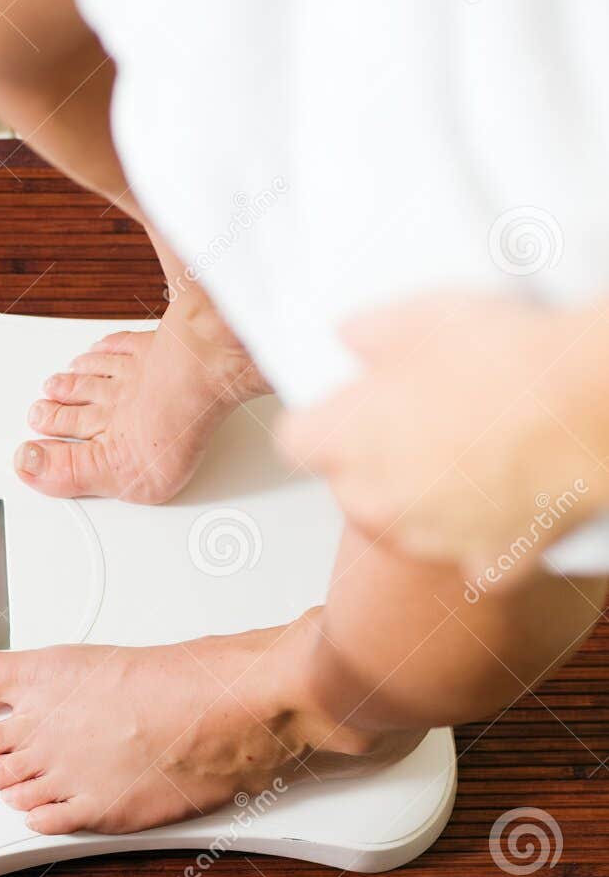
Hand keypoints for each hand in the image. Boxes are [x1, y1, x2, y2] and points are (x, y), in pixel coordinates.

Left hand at [276, 294, 608, 583]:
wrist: (589, 405)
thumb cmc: (507, 362)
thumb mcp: (422, 315)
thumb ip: (368, 332)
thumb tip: (350, 337)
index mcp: (345, 441)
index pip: (296, 441)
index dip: (321, 421)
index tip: (342, 408)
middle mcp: (377, 502)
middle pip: (351, 488)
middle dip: (374, 461)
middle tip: (421, 421)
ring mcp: (430, 539)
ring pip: (409, 526)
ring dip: (427, 500)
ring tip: (472, 452)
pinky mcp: (486, 560)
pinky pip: (474, 554)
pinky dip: (488, 533)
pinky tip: (511, 494)